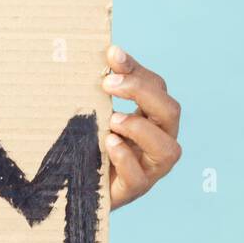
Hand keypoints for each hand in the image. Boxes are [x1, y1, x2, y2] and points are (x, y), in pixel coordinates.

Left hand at [101, 45, 180, 209]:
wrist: (73, 186)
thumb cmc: (85, 142)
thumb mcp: (91, 112)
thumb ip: (98, 90)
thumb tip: (98, 56)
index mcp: (150, 117)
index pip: (156, 87)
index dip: (136, 69)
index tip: (112, 53)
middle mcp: (158, 141)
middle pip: (170, 111)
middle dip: (141, 92)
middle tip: (108, 83)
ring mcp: (149, 168)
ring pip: (168, 148)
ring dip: (140, 128)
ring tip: (112, 119)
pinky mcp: (134, 189)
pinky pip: (139, 176)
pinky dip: (126, 158)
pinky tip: (109, 143)